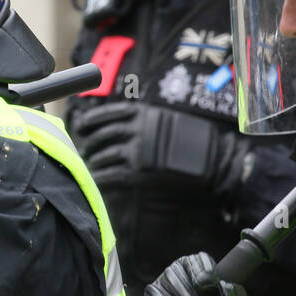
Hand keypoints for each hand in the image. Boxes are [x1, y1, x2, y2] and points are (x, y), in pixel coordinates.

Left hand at [69, 100, 250, 195]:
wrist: (214, 161)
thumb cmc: (194, 140)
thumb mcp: (168, 120)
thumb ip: (145, 120)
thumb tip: (122, 124)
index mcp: (144, 114)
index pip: (108, 114)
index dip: (90, 120)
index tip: (81, 124)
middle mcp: (137, 130)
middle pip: (102, 135)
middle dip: (89, 144)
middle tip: (85, 150)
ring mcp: (137, 151)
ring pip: (104, 156)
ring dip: (94, 162)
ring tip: (90, 167)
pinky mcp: (140, 172)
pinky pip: (112, 175)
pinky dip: (101, 178)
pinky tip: (97, 181)